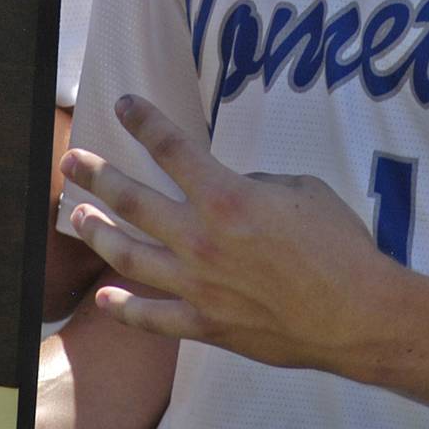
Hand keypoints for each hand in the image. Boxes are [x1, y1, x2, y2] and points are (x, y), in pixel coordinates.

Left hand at [61, 95, 406, 372]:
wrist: (357, 316)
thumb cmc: (339, 246)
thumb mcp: (300, 189)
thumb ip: (255, 185)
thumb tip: (233, 189)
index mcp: (225, 196)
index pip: (170, 147)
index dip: (143, 120)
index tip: (123, 103)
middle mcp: (200, 238)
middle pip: (131, 199)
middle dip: (96, 175)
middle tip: (71, 161)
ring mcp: (197, 285)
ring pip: (128, 255)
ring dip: (97, 233)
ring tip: (77, 218)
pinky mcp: (205, 324)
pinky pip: (152, 318)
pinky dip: (124, 309)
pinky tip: (104, 298)